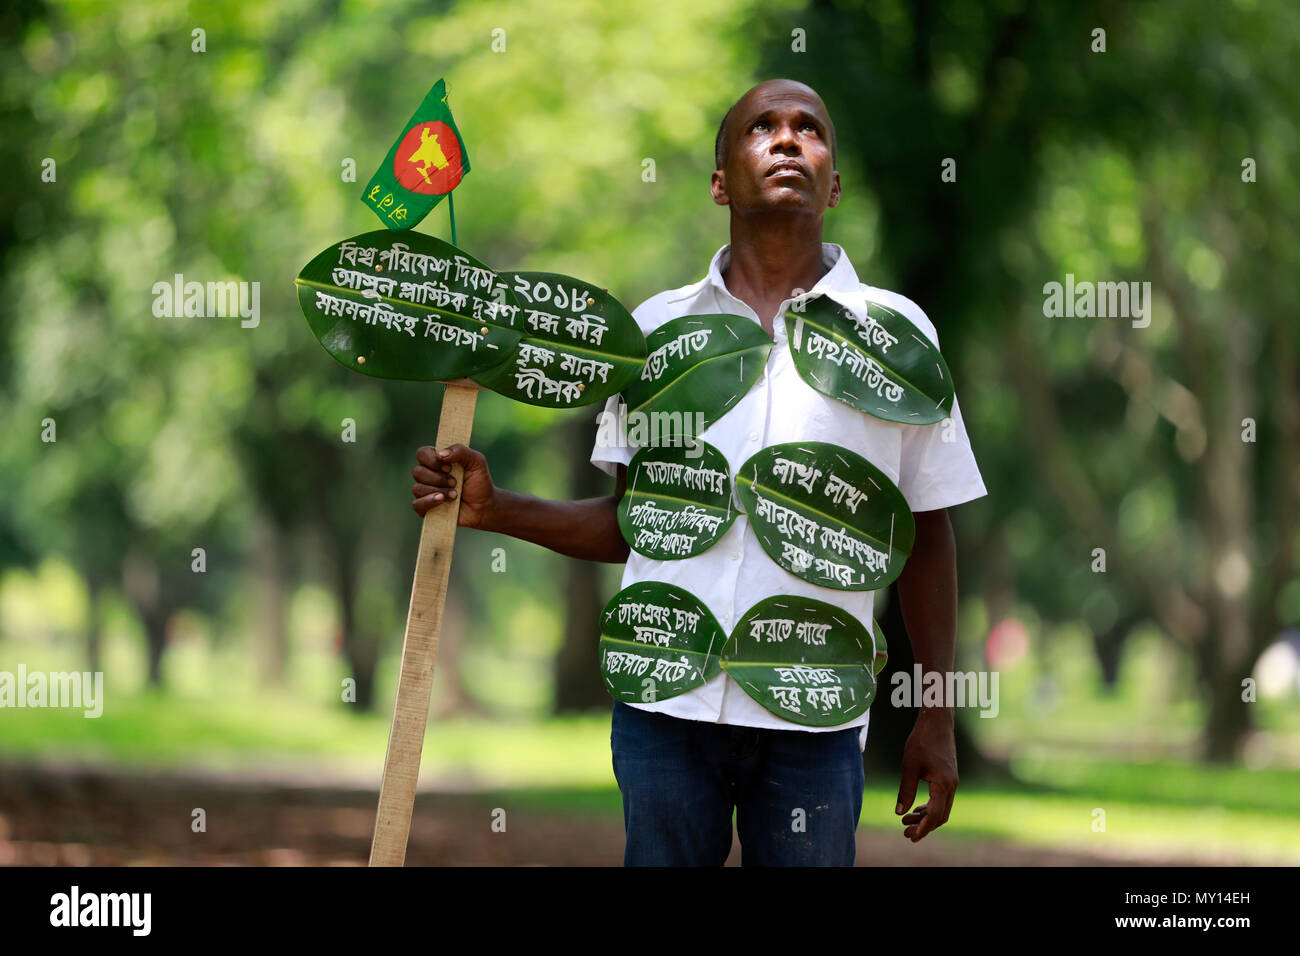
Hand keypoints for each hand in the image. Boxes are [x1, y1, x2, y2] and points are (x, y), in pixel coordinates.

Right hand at [411, 443, 495, 528]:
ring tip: (455, 495)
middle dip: (438, 478)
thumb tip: (440, 454)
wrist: (484, 507)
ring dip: (438, 491)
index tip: (449, 467)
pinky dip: (429, 502)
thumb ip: (461, 451)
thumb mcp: (476, 462)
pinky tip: (442, 500)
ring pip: (417, 488)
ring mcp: (426, 492)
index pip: (422, 454)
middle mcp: (428, 475)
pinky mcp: (426, 508)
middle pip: (417, 472)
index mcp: (438, 461)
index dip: (432, 460)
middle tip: (455, 482)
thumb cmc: (479, 482)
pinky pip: (417, 504)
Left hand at [895, 708, 957, 841]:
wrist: (937, 721)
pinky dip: (929, 806)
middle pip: (940, 816)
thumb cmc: (922, 740)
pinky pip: (941, 799)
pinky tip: (916, 808)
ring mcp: (952, 782)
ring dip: (925, 817)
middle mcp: (951, 786)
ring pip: (941, 808)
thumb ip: (905, 790)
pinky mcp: (948, 777)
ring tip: (906, 821)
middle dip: (924, 826)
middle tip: (905, 833)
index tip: (910, 836)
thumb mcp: (910, 766)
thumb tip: (899, 812)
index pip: (935, 815)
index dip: (922, 828)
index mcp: (943, 784)